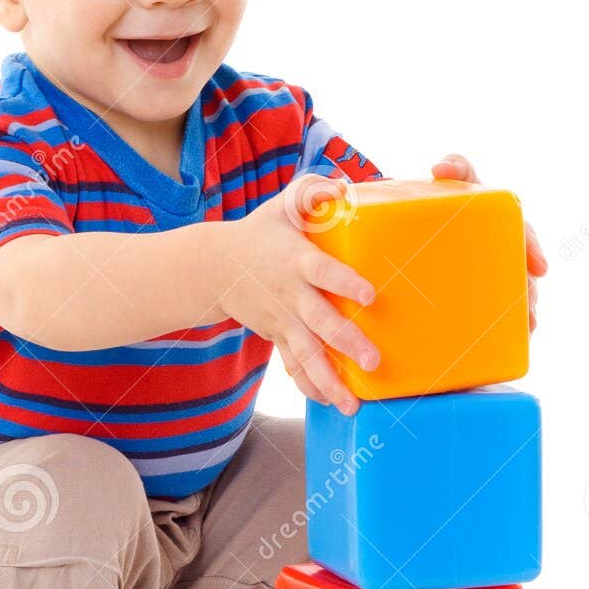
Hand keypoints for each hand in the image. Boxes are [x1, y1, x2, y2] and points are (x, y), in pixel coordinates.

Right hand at [216, 174, 378, 414]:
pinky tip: (332, 404)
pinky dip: (311, 387)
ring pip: (308, 355)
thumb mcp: (282, 205)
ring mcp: (284, 320)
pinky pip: (294, 367)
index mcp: (297, 261)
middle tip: (372, 361)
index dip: (345, 283)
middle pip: (321, 323)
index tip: (370, 295)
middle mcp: (291, 295)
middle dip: (347, 343)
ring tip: (352, 405)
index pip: (323, 272)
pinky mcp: (279, 337)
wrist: (216, 267)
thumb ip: (312, 191)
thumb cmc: (261, 232)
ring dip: (330, 380)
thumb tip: (342, 184)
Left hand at [431, 153, 547, 329]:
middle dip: (530, 291)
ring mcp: (496, 270)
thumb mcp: (455, 180)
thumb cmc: (451, 197)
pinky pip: (500, 308)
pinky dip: (509, 324)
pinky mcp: (483, 289)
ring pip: (516, 291)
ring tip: (526, 329)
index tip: (540, 268)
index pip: (524, 233)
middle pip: (523, 270)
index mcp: (504, 221)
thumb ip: (456, 166)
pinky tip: (513, 341)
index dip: (532, 249)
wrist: (426, 219)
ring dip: (524, 310)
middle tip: (531, 311)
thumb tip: (440, 169)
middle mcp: (506, 246)